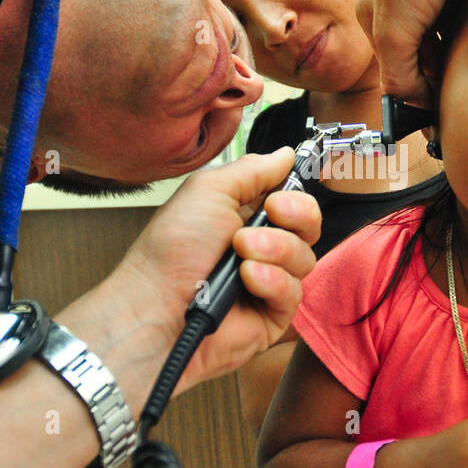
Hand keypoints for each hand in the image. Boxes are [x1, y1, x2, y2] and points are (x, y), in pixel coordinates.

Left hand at [77, 148, 320, 396]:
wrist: (158, 304)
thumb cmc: (171, 250)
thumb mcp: (209, 190)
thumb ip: (252, 169)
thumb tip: (286, 154)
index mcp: (245, 215)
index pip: (292, 198)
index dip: (295, 194)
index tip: (281, 192)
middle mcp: (261, 247)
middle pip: (309, 225)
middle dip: (296, 214)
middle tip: (273, 212)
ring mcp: (269, 281)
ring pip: (305, 257)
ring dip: (275, 248)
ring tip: (241, 252)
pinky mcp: (274, 313)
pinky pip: (295, 291)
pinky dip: (272, 281)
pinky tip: (247, 280)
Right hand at [355, 0, 467, 105]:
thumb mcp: (393, 29)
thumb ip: (398, 71)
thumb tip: (411, 103)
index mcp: (376, 26)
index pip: (396, 76)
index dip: (415, 100)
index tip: (435, 123)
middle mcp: (404, 16)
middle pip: (424, 65)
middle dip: (439, 82)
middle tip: (460, 104)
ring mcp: (435, 4)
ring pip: (448, 48)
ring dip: (458, 60)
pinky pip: (467, 26)